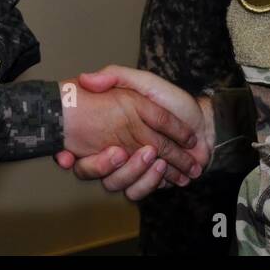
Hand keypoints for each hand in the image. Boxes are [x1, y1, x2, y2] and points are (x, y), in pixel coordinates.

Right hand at [56, 66, 213, 200]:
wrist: (204, 125)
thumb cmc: (174, 102)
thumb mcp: (144, 82)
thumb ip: (116, 76)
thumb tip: (86, 78)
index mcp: (107, 129)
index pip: (76, 146)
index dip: (66, 155)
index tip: (65, 156)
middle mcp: (113, 152)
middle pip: (91, 171)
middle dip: (101, 166)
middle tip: (119, 153)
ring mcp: (129, 169)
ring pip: (114, 184)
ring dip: (132, 172)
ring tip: (153, 156)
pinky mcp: (145, 182)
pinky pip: (136, 193)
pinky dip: (148, 182)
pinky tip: (162, 167)